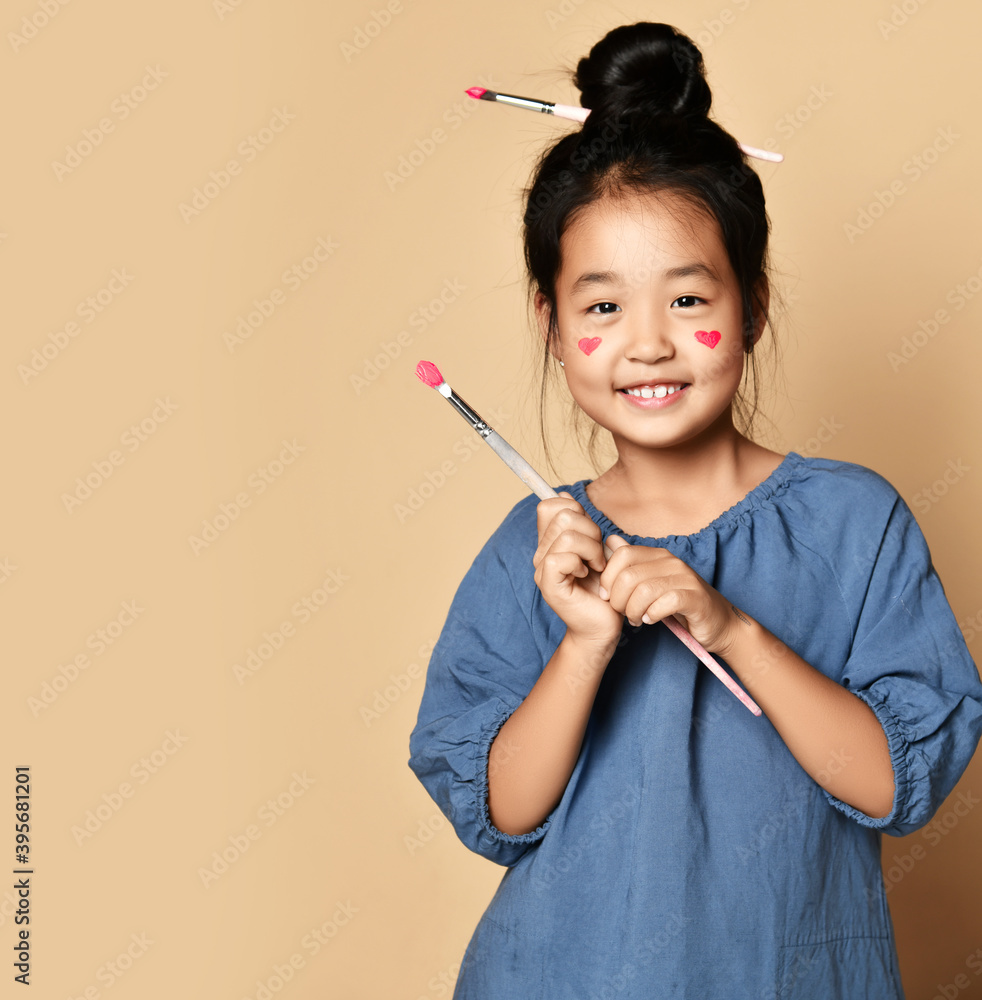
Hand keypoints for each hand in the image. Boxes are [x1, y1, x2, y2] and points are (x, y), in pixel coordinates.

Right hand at [533, 493, 622, 644]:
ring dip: (591, 549)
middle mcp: (541, 553)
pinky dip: (582, 563)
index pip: (549, 505)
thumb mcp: (596, 547)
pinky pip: (561, 557)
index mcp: (550, 542)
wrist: (603, 624)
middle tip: (597, 555)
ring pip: (566, 535)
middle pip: (563, 515)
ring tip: (597, 567)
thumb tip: (564, 496)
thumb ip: (581, 524)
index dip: (573, 509)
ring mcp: (542, 569)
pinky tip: (587, 576)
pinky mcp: (549, 585)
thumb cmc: (603, 589)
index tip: (588, 532)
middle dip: (591, 531)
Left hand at [599, 536, 735, 654]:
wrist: (717, 623)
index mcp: (658, 555)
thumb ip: (630, 564)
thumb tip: (610, 541)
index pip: (622, 554)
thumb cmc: (678, 604)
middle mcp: (671, 562)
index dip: (607, 578)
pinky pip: (666, 602)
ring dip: (633, 610)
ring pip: (644, 590)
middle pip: (629, 575)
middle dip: (618, 600)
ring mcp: (685, 578)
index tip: (607, 596)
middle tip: (623, 613)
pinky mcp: (696, 597)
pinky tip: (651, 620)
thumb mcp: (651, 582)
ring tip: (636, 619)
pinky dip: (653, 614)